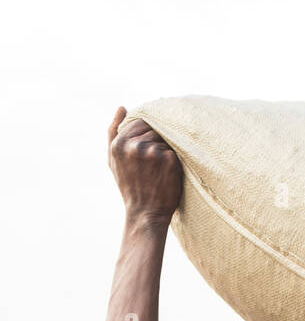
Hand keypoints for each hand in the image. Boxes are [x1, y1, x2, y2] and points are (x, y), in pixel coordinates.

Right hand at [108, 106, 182, 226]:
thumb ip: (114, 132)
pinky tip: (167, 173)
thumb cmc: (129, 187)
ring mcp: (152, 152)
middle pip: (152, 127)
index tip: (148, 145)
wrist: (146, 214)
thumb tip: (122, 107)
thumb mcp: (113, 160)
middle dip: (155, 138)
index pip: (138, 120)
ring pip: (164, 138)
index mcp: (118, 144)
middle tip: (154, 159)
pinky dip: (173, 159)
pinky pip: (174, 149)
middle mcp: (134, 145)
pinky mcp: (169, 159)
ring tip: (159, 168)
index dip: (145, 132)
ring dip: (164, 148)